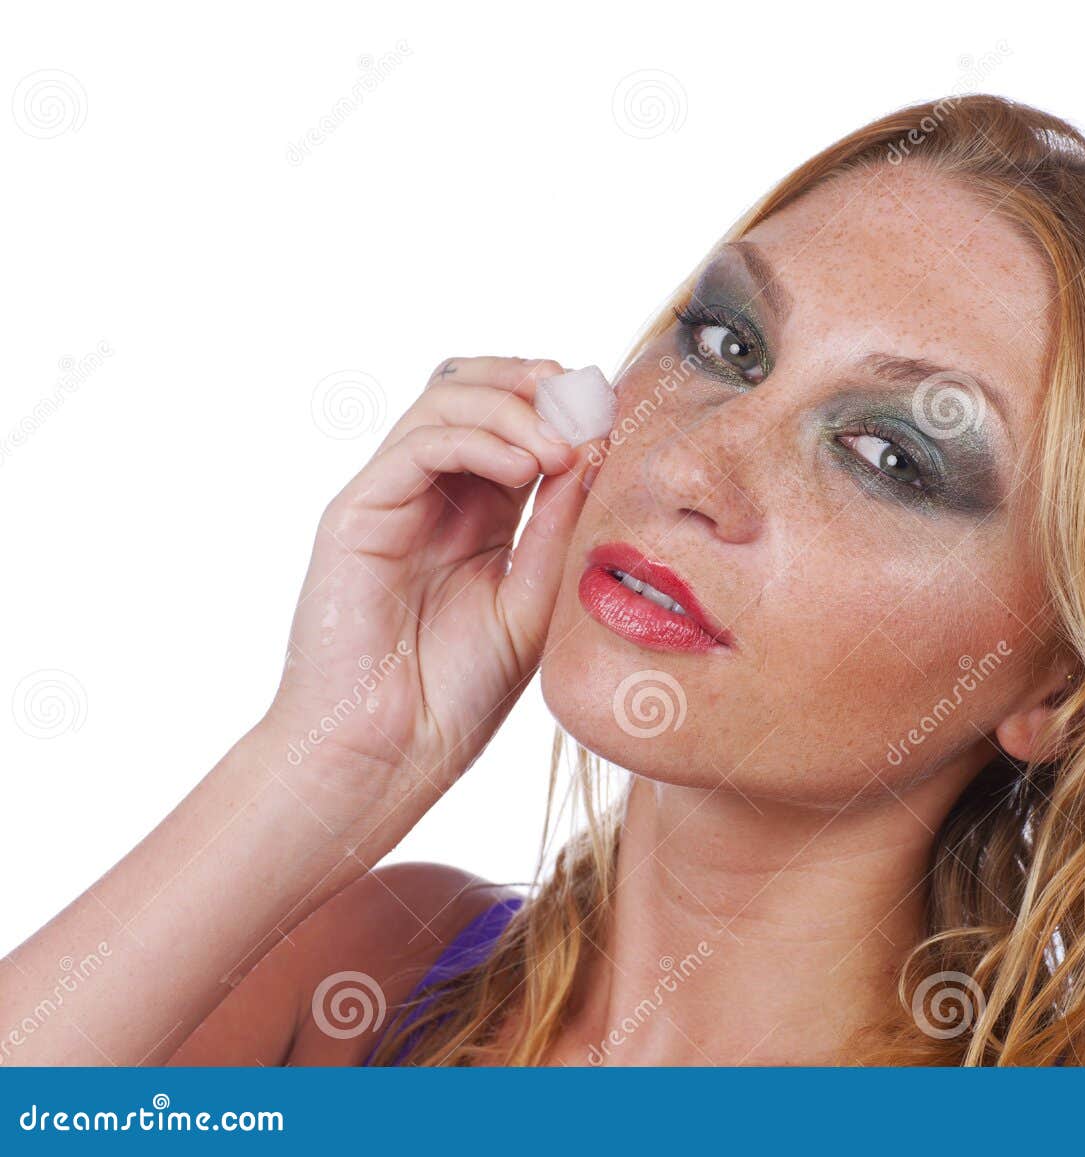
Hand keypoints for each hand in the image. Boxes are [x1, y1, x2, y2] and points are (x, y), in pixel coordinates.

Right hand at [262, 356, 591, 805]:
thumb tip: (596, 450)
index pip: (515, 421)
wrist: (390, 753)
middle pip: (474, 389)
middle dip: (536, 384)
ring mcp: (391, 498)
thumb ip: (559, 524)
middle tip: (588, 403)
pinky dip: (479, 439)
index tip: (615, 413)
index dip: (562, 405)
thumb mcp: (534, 597)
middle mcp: (430, 494)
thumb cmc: (456, 693)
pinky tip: (528, 466)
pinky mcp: (357, 513)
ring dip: (514, 407)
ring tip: (564, 444)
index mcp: (478, 511)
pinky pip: (419, 445)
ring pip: (444, 400)